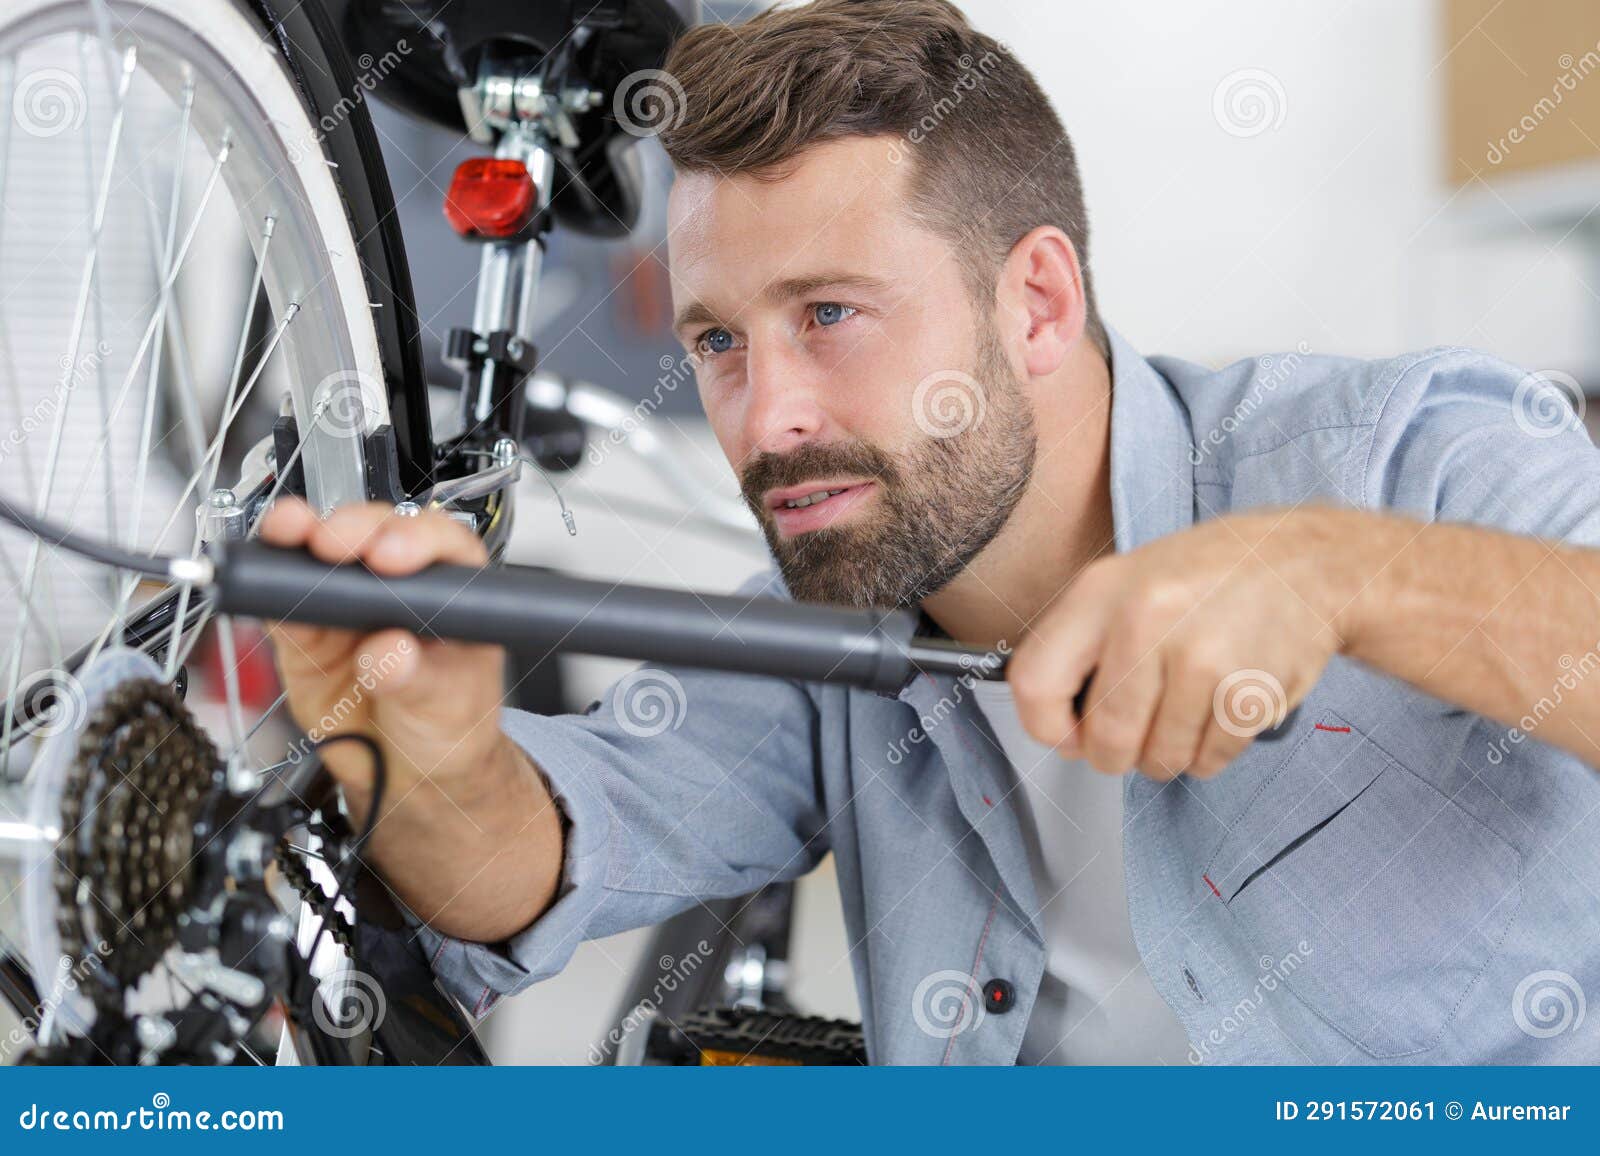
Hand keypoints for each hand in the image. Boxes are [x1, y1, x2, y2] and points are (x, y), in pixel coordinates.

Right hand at [258, 499, 522, 820]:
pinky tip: (263, 577)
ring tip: (290, 534)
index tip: (391, 555)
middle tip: (335, 544)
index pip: (443, 546)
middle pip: (378, 534)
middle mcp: (398, 589)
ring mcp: (349, 607)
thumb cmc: (447, 725)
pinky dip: (267, 586)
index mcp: (450, 594)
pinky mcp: (307, 634)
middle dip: (355, 529)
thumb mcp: (446, 706)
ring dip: (302, 536)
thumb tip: (389, 652)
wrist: (406, 773)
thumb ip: (418, 679)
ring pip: (323, 555)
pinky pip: (281, 604)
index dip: (416, 538)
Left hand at [1008, 508, 1360, 778]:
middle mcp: (1144, 621)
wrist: (1308, 564)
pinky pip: (1207, 762)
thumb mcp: (1129, 579)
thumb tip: (1057, 723)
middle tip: (1134, 737)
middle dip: (1115, 754)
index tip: (1070, 734)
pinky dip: (1209, 753)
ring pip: (1158, 759)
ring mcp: (1199, 659)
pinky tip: (1218, 713)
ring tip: (1184, 714)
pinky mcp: (1247, 693)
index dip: (1047, 726)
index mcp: (1101, 591)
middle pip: (1103, 739)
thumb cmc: (1210, 575)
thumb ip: (1084, 643)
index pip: (1035, 683)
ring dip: (1167, 755)